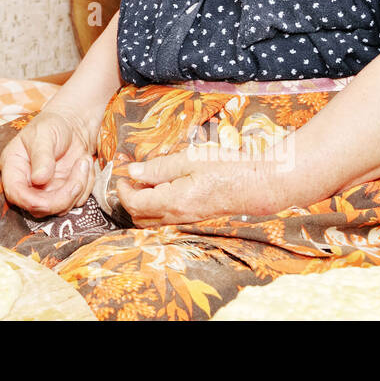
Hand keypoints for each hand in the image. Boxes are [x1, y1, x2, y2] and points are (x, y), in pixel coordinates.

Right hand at [0, 108, 98, 217]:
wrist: (74, 123)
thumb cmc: (53, 124)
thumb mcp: (44, 135)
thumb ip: (41, 156)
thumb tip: (39, 180)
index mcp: (14, 168)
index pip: (15, 194)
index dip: (31, 202)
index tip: (50, 199)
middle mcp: (28, 183)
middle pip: (40, 208)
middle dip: (63, 196)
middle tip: (81, 168)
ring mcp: (47, 190)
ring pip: (61, 207)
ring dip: (79, 186)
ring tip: (83, 160)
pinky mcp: (64, 192)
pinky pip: (77, 200)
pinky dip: (86, 184)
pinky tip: (84, 164)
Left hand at [116, 150, 290, 227]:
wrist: (258, 184)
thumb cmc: (226, 167)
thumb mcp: (189, 159)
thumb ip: (158, 167)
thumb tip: (133, 171)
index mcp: (173, 201)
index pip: (134, 203)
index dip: (123, 190)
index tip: (121, 175)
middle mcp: (178, 216)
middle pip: (139, 217)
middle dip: (129, 200)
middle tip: (130, 178)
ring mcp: (187, 220)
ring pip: (152, 221)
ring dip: (142, 204)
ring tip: (146, 181)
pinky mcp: (195, 218)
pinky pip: (167, 218)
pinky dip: (157, 207)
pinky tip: (164, 187)